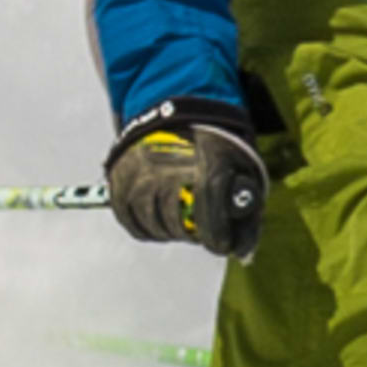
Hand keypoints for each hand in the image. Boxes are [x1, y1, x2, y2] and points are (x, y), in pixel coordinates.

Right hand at [105, 94, 269, 255]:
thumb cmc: (215, 146)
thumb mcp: (242, 171)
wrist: (178, 112)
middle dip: (194, 234)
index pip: (211, 224)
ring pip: (154, 225)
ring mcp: (142, 173)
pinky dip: (146, 226)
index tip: (222, 242)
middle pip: (180, 227)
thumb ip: (246, 213)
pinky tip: (159, 221)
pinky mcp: (120, 176)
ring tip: (180, 221)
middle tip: (201, 227)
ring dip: (170, 231)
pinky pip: (130, 219)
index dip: (219, 240)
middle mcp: (170, 170)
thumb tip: (242, 254)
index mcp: (208, 167)